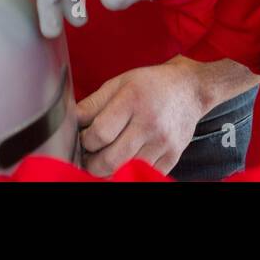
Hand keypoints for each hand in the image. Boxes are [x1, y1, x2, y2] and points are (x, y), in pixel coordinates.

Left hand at [77, 58, 207, 175]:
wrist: (189, 90)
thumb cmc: (151, 84)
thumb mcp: (119, 83)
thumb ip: (92, 104)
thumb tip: (70, 122)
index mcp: (133, 100)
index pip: (99, 133)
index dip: (85, 141)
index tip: (84, 138)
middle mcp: (149, 124)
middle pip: (110, 160)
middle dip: (92, 163)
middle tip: (89, 156)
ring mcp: (162, 144)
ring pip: (125, 172)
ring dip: (109, 171)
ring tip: (104, 158)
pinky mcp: (172, 158)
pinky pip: (144, 176)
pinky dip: (129, 173)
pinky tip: (124, 160)